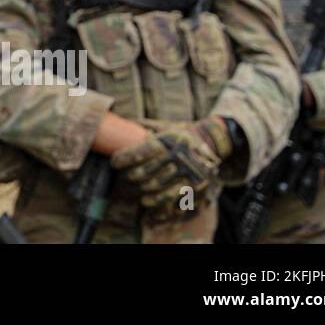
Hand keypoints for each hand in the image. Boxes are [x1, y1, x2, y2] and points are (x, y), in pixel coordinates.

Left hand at [111, 118, 231, 219]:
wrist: (211, 142)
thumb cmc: (179, 135)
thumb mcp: (164, 126)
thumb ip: (143, 127)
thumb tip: (112, 121)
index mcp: (169, 139)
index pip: (140, 152)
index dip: (123, 158)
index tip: (114, 162)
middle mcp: (179, 155)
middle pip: (146, 172)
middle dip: (131, 175)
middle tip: (126, 176)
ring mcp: (188, 172)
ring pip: (157, 187)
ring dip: (143, 191)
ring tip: (137, 189)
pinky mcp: (195, 186)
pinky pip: (172, 199)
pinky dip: (157, 203)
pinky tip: (147, 201)